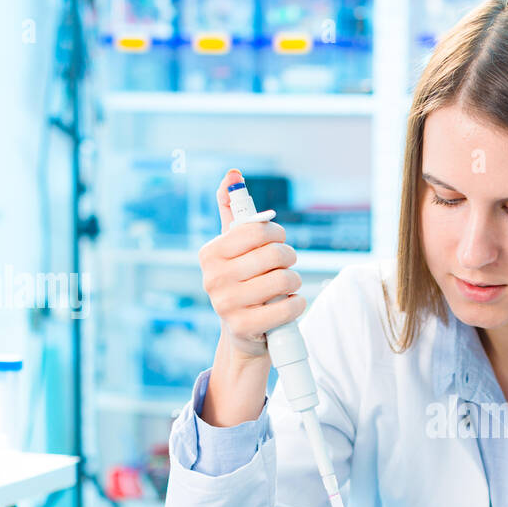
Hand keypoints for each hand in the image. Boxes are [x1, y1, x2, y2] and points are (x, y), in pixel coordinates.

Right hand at [199, 169, 304, 426]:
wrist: (243, 332)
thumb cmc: (241, 281)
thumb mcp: (233, 247)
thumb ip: (233, 210)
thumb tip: (232, 174)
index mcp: (210, 253)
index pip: (256, 230)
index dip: (276, 233)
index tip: (278, 240)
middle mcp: (212, 278)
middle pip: (273, 254)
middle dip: (288, 258)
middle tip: (287, 265)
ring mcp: (225, 304)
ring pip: (284, 279)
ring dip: (294, 282)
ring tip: (288, 286)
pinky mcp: (243, 327)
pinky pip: (287, 307)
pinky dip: (297, 304)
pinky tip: (291, 303)